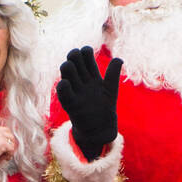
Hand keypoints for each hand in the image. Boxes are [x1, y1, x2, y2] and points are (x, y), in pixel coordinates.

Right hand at [0, 124, 15, 177]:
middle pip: (9, 133)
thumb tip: (6, 143)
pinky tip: (4, 158)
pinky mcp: (2, 143)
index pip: (2, 130)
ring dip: (10, 149)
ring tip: (5, 156)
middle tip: (7, 151)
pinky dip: (9, 154)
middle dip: (10, 142)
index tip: (5, 146)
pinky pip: (12, 148)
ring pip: (11, 141)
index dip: (5, 138)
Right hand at [56, 46, 121, 160]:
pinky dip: (63, 84)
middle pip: (73, 58)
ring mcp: (75, 90)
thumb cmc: (104, 108)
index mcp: (91, 75)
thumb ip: (113, 74)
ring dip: (69, 66)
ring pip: (66, 69)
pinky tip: (67, 84)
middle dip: (75, 55)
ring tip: (73, 72)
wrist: (100, 130)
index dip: (85, 51)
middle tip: (80, 62)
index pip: (84, 55)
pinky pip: (62, 90)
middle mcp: (81, 80)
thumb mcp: (111, 89)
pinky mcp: (70, 104)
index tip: (89, 56)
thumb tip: (119, 59)